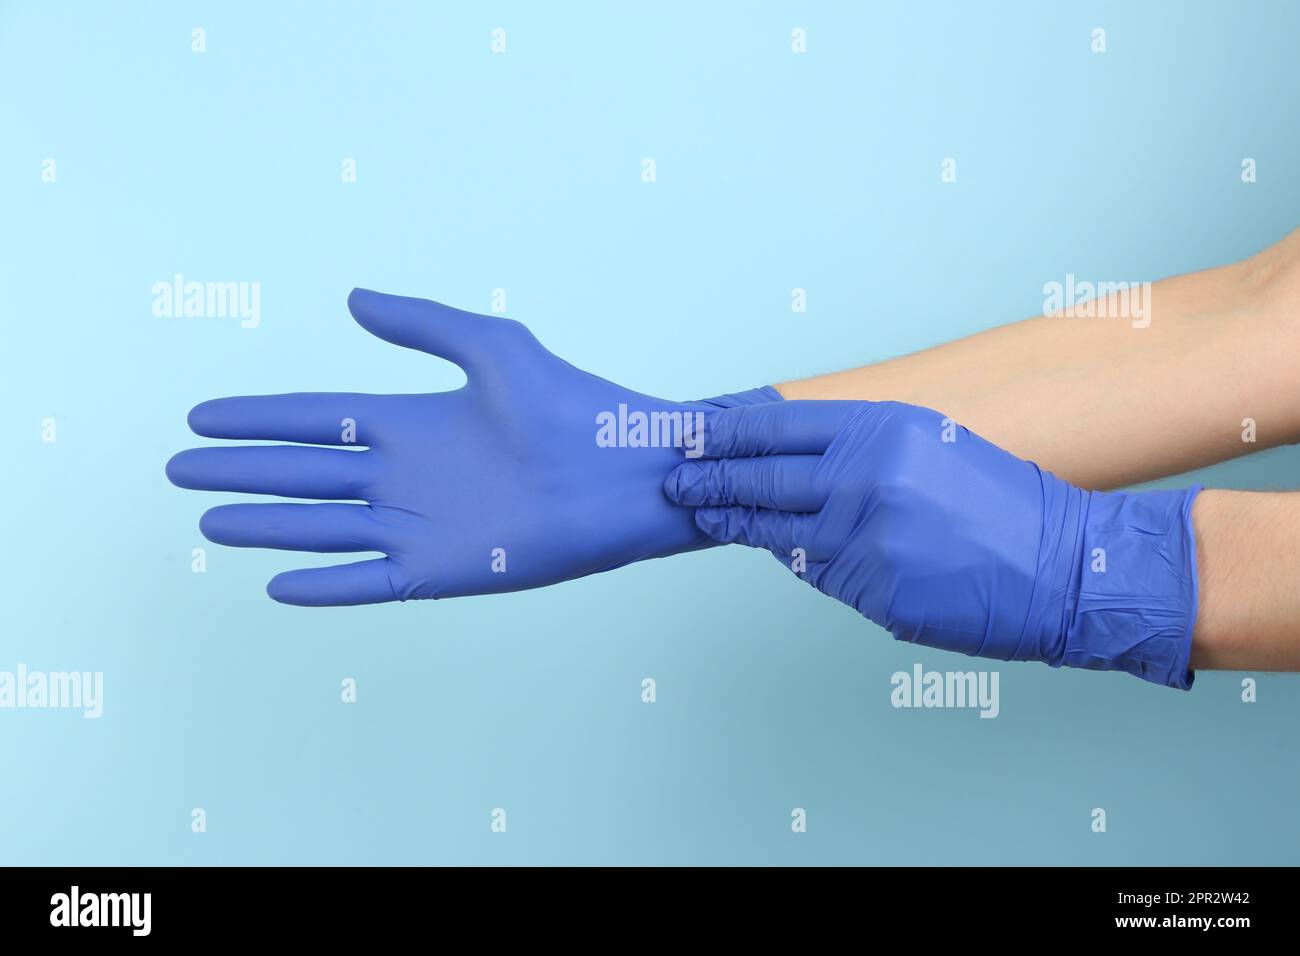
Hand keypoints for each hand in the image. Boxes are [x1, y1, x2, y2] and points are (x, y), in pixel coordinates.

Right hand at [166, 288, 776, 605]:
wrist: (628, 472)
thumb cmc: (573, 404)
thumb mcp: (494, 348)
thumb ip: (424, 325)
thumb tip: (351, 298)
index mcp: (412, 419)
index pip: (315, 418)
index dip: (259, 417)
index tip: (202, 414)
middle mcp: (407, 474)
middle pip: (305, 472)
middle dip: (242, 470)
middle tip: (178, 468)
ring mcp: (422, 524)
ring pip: (325, 527)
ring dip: (267, 524)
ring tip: (208, 520)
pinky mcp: (445, 569)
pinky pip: (370, 581)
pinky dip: (326, 586)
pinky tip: (277, 584)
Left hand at [665, 400, 1200, 687]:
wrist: (1066, 569)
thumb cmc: (1003, 502)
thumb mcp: (932, 444)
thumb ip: (860, 446)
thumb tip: (789, 456)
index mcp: (883, 430)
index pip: (779, 425)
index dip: (726, 432)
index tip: (691, 433)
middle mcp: (867, 479)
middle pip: (761, 478)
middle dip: (709, 478)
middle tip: (675, 478)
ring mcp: (866, 540)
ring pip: (777, 531)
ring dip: (733, 521)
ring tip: (700, 511)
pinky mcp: (872, 593)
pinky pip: (816, 573)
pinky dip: (793, 558)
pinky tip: (773, 548)